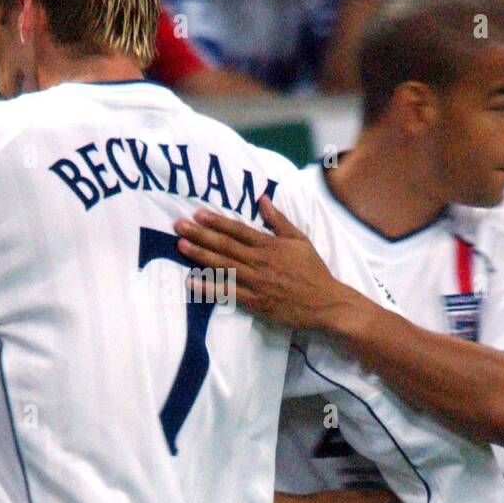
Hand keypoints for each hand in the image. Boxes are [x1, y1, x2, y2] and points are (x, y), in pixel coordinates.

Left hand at [175, 196, 367, 331]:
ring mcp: (256, 282)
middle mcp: (260, 261)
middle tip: (178, 225)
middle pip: (225, 245)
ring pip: (223, 266)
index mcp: (270, 245)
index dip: (216, 221)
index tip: (198, 213)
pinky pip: (228, 293)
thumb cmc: (313, 270)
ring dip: (200, 255)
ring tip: (180, 245)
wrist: (325, 303)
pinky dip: (209, 288)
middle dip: (200, 234)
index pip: (238, 230)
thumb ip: (279, 220)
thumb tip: (263, 199)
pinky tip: (192, 282)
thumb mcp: (300, 240)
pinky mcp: (255, 302)